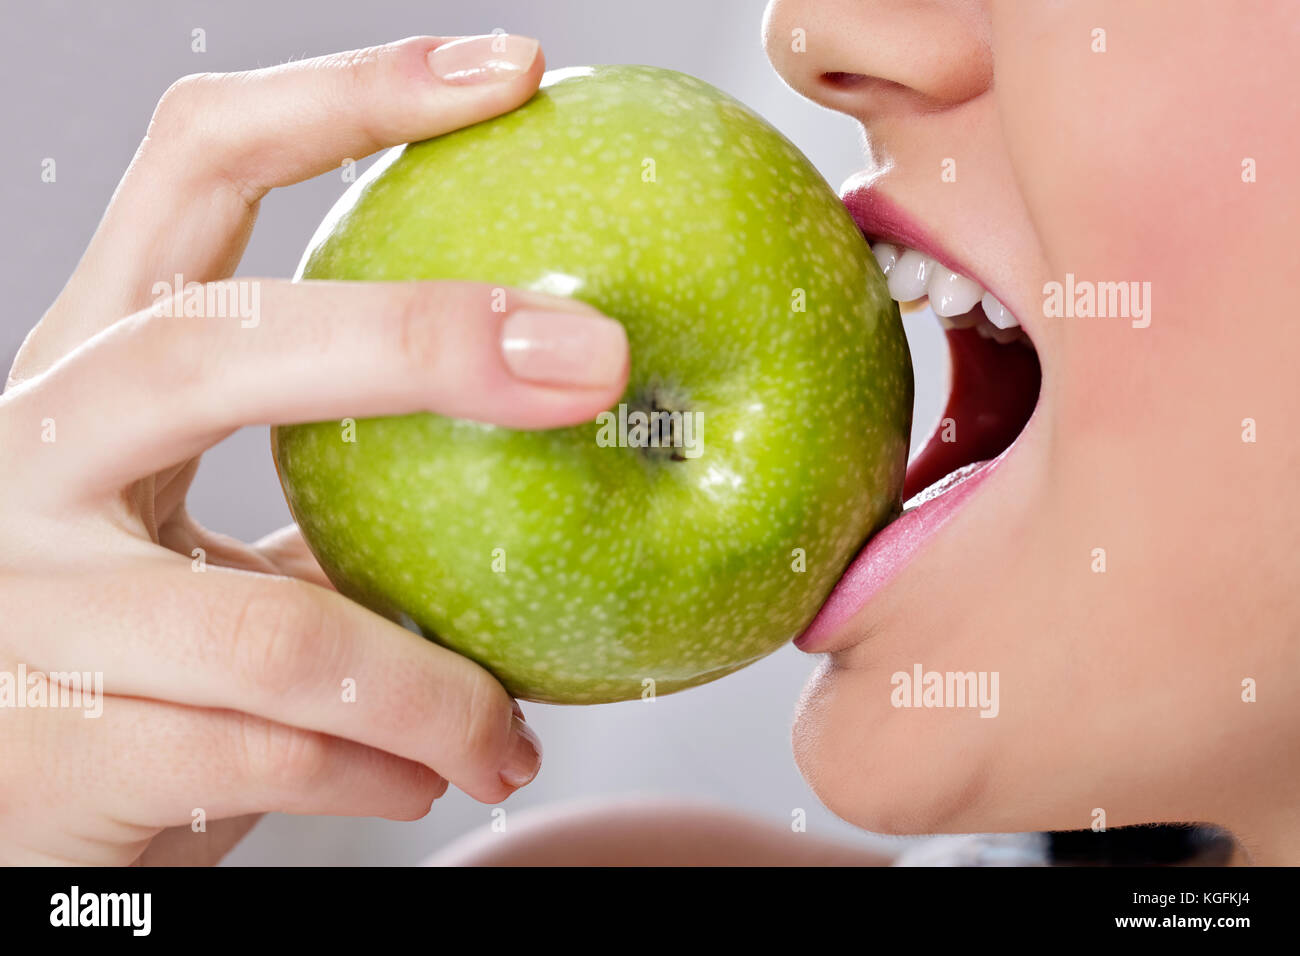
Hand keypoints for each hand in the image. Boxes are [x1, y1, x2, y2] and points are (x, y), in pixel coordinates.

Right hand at [0, 35, 627, 864]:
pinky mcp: (48, 743)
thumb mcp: (207, 532)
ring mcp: (26, 600)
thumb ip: (337, 484)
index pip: (201, 164)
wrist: (2, 794)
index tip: (514, 73)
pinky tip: (424, 780)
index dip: (352, 94)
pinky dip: (377, 775)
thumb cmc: (126, 647)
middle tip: (593, 361)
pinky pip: (264, 757)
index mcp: (94, 365)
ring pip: (274, 633)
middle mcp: (36, 451)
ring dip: (432, 688)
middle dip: (423, 339)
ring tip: (502, 731)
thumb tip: (547, 415)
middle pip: (220, 342)